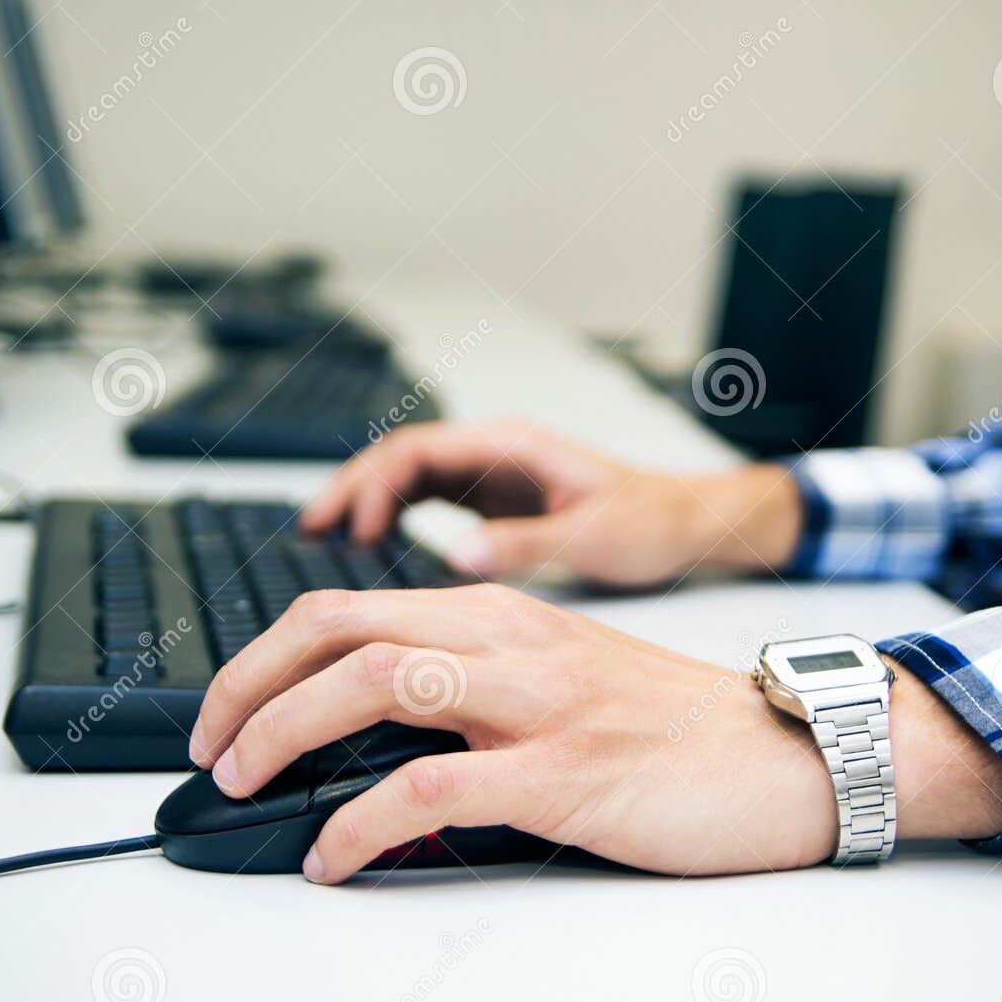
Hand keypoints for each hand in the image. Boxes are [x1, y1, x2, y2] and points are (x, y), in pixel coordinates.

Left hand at [187, 584, 1001, 884]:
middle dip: (248, 683)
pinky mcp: (565, 773)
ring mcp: (538, 702)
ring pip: (375, 683)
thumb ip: (473, 690)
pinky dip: (361, 823)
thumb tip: (369, 744)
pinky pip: (431, 788)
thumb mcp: (561, 680)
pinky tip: (335, 856)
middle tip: (210, 744)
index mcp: (502, 612)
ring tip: (243, 783)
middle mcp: (510, 639)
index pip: (351, 604)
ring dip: (282, 732)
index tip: (228, 707)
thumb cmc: (675, 725)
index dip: (267, 653)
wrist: (788, 752)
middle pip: (340, 628)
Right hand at [301, 419, 804, 585]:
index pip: (420, 451)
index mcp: (513, 447)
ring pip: (407, 478)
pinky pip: (426, 501)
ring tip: (321, 539)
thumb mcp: (592, 536)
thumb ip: (525, 543)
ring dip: (364, 503)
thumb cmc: (652, 521)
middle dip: (350, 489)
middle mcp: (495, 454)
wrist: (690, 523)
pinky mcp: (494, 503)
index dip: (374, 485)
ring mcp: (492, 476)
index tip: (352, 529)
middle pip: (399, 459)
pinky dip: (391, 519)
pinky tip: (366, 549)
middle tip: (310, 531)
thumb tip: (459, 554)